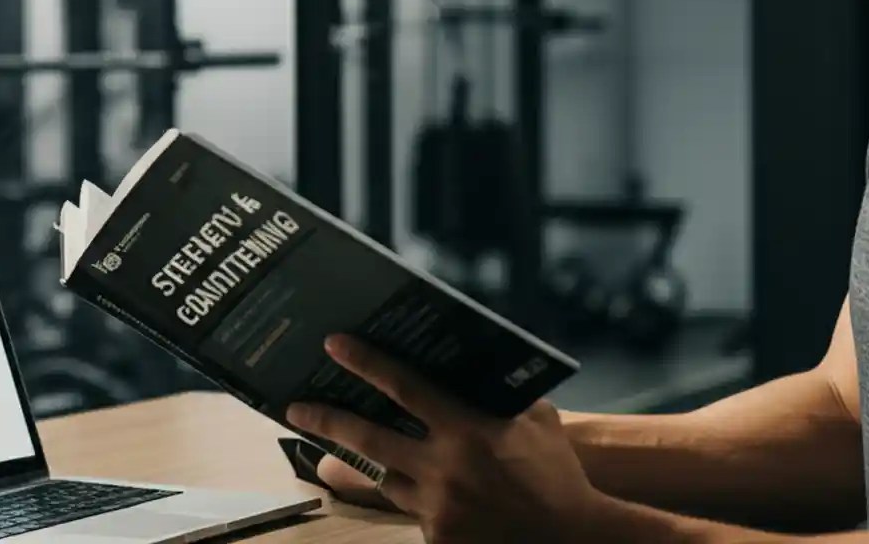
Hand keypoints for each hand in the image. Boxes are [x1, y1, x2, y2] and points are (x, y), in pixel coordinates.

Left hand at [287, 335, 609, 543]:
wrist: (573, 540)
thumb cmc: (556, 475)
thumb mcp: (537, 421)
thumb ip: (500, 395)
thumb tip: (471, 367)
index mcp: (467, 429)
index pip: (404, 387)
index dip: (365, 362)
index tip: (333, 344)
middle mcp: (443, 466)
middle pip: (368, 437)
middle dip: (326, 418)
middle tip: (295, 406)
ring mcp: (436, 506)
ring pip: (382, 476)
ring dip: (365, 460)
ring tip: (341, 445)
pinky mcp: (436, 537)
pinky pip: (411, 510)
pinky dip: (413, 496)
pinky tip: (420, 490)